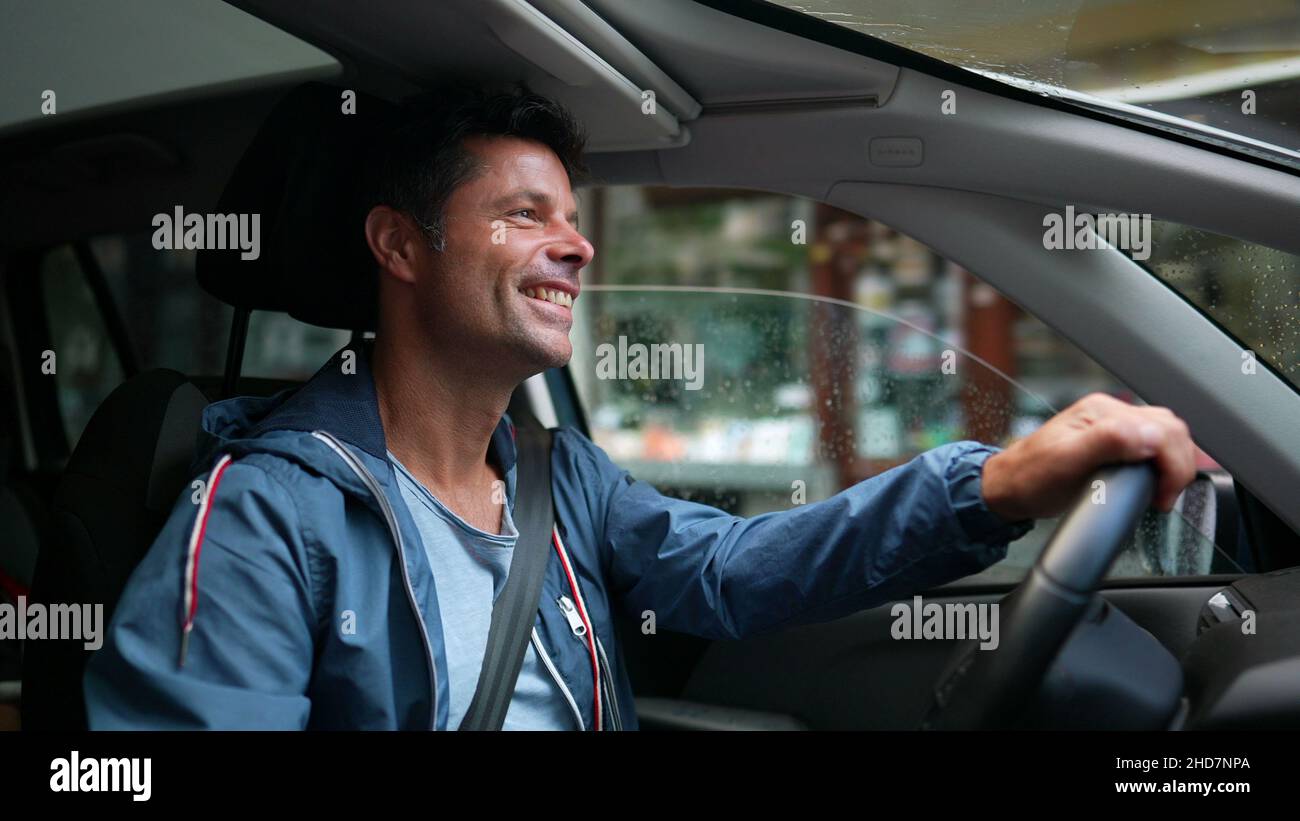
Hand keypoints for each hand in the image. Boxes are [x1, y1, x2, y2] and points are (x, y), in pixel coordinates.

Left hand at [980, 393, 1197, 521]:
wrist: (1009, 489)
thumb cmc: (1029, 477)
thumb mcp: (1066, 461)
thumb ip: (1108, 442)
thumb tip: (1149, 435)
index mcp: (1103, 412)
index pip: (1163, 429)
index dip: (1173, 464)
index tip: (1163, 495)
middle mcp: (1111, 415)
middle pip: (1171, 431)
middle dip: (1178, 465)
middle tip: (1163, 497)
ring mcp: (1113, 428)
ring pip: (1166, 438)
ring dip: (1173, 465)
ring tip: (1159, 493)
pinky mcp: (1114, 445)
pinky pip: (1154, 448)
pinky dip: (1162, 467)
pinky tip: (1152, 485)